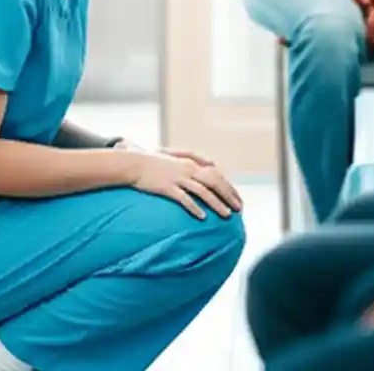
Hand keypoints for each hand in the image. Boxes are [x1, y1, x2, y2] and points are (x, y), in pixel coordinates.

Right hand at [126, 151, 243, 219]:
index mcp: (192, 164)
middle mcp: (188, 170)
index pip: (217, 176)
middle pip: (215, 183)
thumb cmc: (155, 162)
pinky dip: (195, 207)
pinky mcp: (167, 187)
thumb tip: (212, 163)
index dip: (229, 188)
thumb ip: (195, 159)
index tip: (238, 200)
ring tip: (227, 215)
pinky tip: (203, 217)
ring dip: (217, 204)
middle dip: (229, 196)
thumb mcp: (177, 157)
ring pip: (203, 192)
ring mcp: (178, 178)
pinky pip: (184, 199)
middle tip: (239, 209)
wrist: (134, 164)